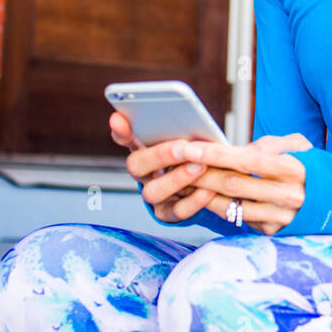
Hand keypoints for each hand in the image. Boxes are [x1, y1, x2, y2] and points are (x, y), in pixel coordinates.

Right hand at [110, 110, 218, 224]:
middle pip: (136, 165)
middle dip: (160, 155)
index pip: (125, 138)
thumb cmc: (199, 154)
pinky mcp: (168, 213)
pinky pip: (177, 211)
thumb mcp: (193, 138)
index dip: (121, 131)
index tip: (118, 119)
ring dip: (177, 178)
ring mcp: (154, 194)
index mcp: (145, 148)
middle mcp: (144, 173)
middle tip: (184, 147)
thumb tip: (190, 118)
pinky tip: (209, 189)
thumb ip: (185, 128)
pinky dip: (194, 201)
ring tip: (200, 165)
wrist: (212, 186)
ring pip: (152, 192)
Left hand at [182, 134, 311, 235]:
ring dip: (201, 192)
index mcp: (293, 169)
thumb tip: (243, 149)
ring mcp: (278, 216)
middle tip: (173, 162)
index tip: (188, 147)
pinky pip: (237, 218)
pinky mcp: (271, 231)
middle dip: (199, 172)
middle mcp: (286, 195)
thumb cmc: (313, 168)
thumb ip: (272, 143)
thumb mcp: (301, 146)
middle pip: (232, 184)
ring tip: (179, 179)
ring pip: (230, 204)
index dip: (215, 153)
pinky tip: (199, 196)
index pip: (246, 160)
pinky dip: (214, 206)